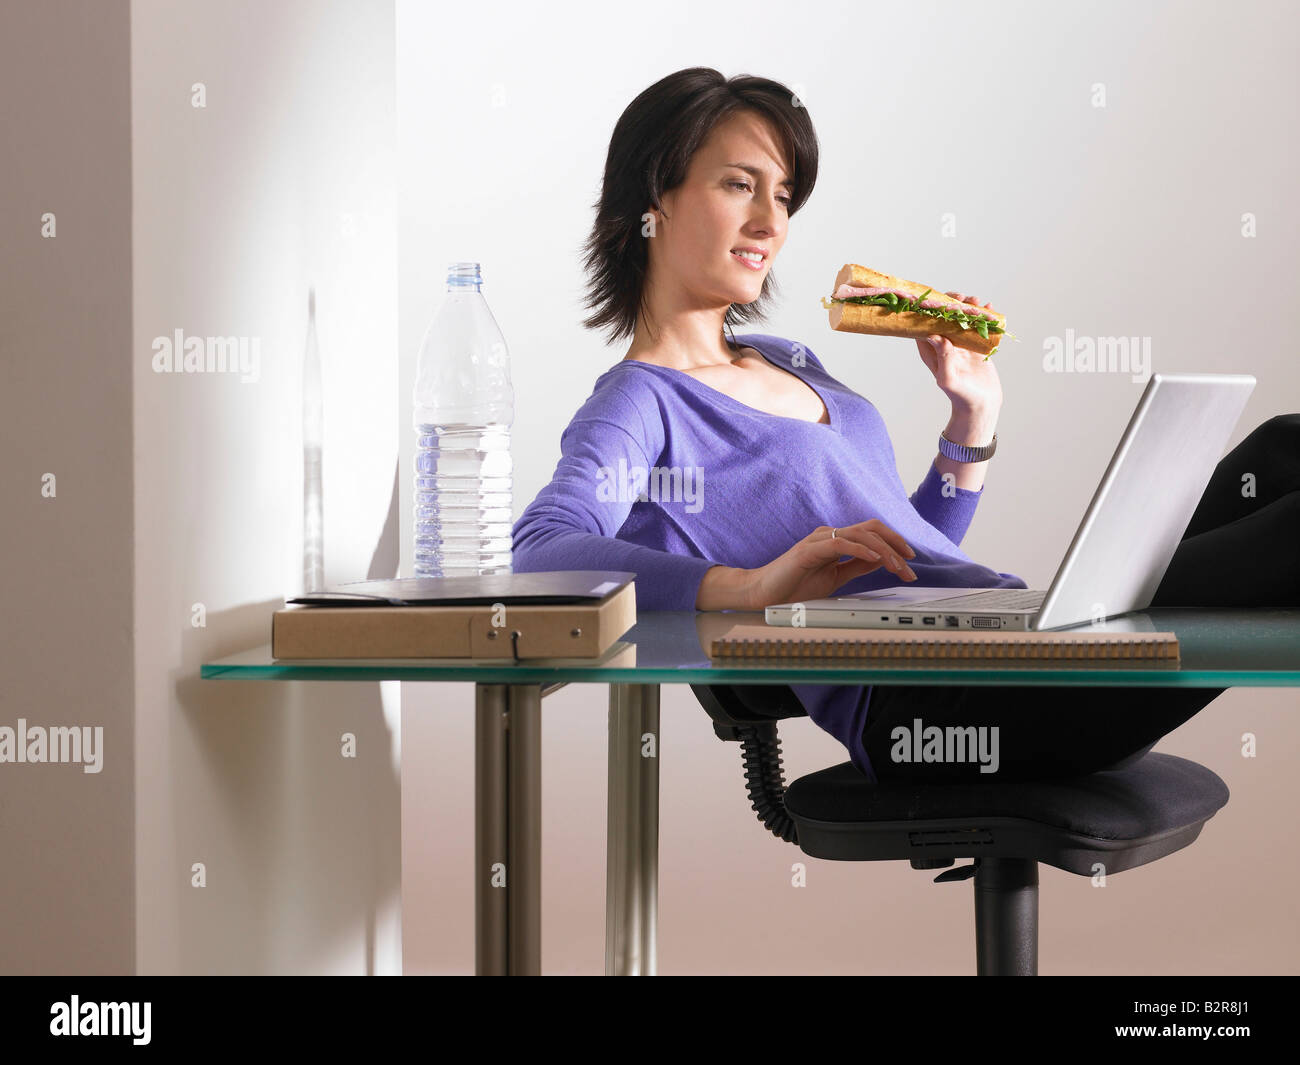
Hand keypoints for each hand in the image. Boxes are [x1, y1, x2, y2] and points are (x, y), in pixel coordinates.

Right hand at [743, 520, 917, 609]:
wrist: (763, 594)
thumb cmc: (794, 587)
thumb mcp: (835, 577)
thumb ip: (856, 566)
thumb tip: (881, 559)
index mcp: (835, 541)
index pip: (872, 533)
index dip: (894, 543)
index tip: (909, 561)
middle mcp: (829, 535)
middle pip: (871, 528)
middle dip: (895, 544)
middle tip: (910, 563)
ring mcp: (819, 540)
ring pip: (860, 534)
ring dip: (884, 550)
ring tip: (897, 565)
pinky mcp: (808, 550)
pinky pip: (841, 543)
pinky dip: (861, 549)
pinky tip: (875, 557)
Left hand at [914, 292, 1002, 415]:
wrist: (980, 404)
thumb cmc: (960, 395)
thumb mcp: (948, 378)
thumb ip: (943, 357)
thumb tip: (934, 336)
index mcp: (930, 350)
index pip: (924, 324)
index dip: (931, 309)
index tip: (943, 300)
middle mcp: (943, 344)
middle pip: (944, 317)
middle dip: (953, 304)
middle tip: (965, 298)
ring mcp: (959, 343)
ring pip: (961, 318)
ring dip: (969, 307)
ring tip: (979, 302)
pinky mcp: (974, 345)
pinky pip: (977, 326)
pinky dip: (983, 316)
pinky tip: (991, 309)